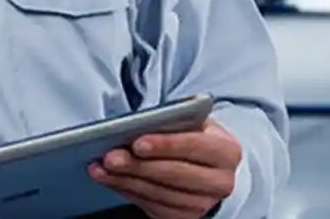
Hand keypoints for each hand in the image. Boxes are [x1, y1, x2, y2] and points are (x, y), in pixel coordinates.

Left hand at [89, 118, 241, 218]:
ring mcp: (203, 204)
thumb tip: (146, 120)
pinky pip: (151, 206)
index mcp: (227, 151)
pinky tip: (110, 179)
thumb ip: (177, 120)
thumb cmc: (195, 137)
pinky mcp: (185, 217)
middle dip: (138, 165)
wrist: (209, 167)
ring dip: (125, 180)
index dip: (165, 145)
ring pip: (159, 193)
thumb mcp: (195, 123)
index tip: (137, 142)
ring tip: (102, 167)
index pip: (196, 146)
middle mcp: (220, 182)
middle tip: (110, 156)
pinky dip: (127, 191)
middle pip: (174, 174)